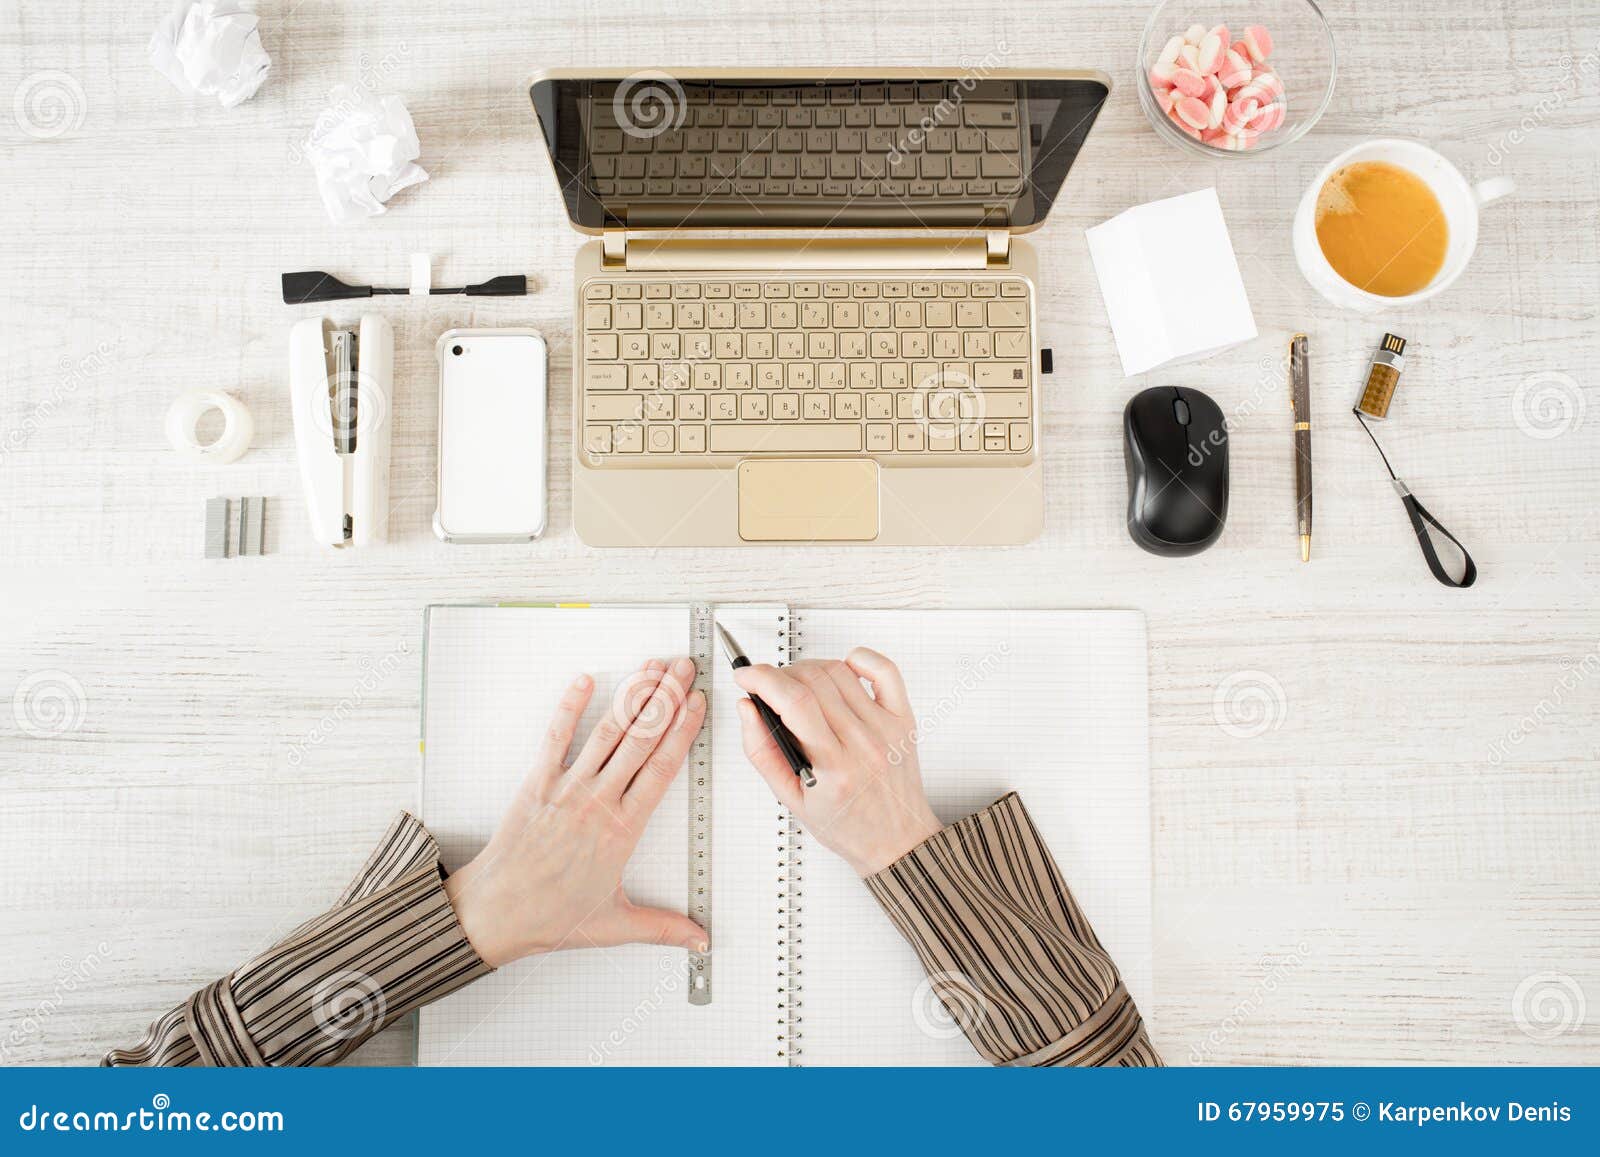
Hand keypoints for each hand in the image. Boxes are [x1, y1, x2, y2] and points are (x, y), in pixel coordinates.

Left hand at [444, 657, 708, 967]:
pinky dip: (570, 707)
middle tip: (684, 669)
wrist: (496, 913)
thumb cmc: (550, 917)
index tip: (698, 704)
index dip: (683, 731)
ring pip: (608, 733)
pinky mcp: (537, 784)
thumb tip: (699, 939)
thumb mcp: (615, 924)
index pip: (663, 768)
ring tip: (651, 669)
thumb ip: (663, 927)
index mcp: (623, 829)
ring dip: (632, 696)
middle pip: (642, 739)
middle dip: (666, 699)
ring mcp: (568, 788)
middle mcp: (598, 801)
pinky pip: (556, 738)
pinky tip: (584, 681)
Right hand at [735, 649, 941, 876]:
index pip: (793, 702)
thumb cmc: (848, 825)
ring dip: (809, 668)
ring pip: (840, 671)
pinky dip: (860, 658)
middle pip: (813, 681)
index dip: (761, 679)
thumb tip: (748, 708)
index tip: (746, 676)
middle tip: (770, 688)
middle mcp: (863, 743)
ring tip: (801, 686)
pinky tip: (844, 668)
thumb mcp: (792, 800)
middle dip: (780, 675)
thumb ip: (763, 752)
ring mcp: (886, 728)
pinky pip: (885, 670)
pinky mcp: (903, 719)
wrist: (896, 840)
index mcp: (834, 767)